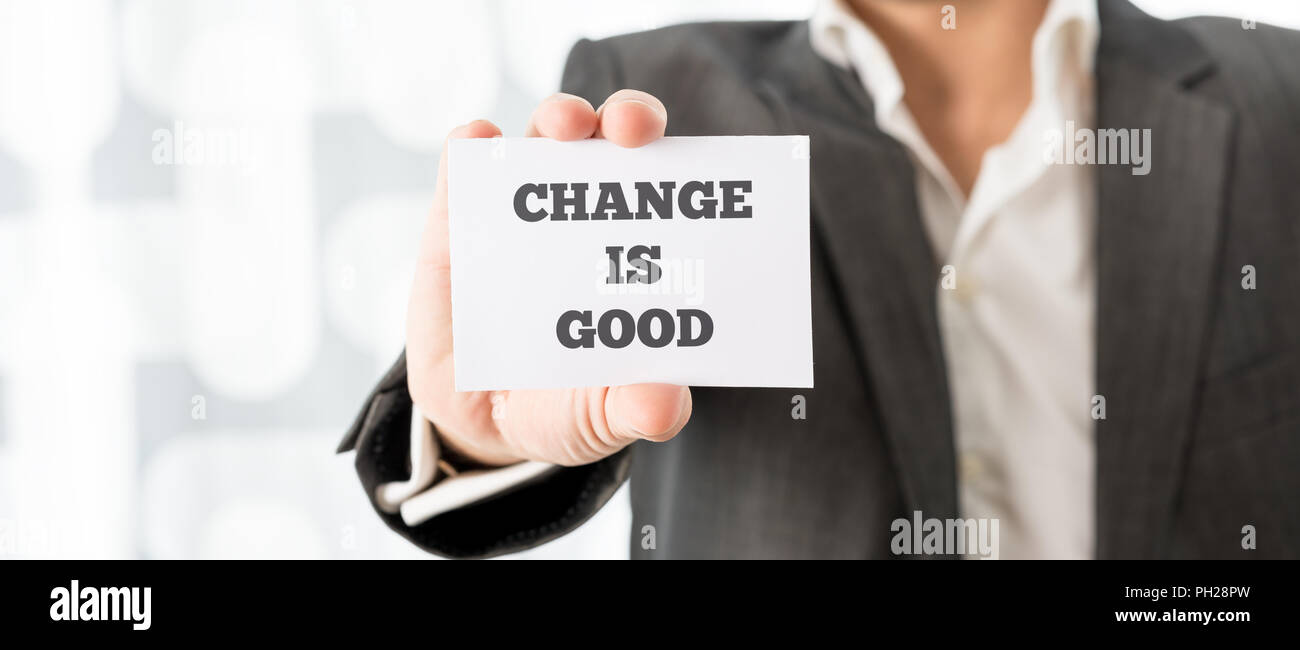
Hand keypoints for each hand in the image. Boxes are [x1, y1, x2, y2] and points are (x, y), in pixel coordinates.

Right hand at [406, 89, 691, 466]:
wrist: (482, 424)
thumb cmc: (564, 407)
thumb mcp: (601, 418)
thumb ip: (635, 410)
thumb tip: (666, 405)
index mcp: (635, 251)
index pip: (670, 188)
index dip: (686, 166)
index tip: (698, 171)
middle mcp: (583, 216)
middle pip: (613, 140)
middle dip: (629, 117)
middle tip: (632, 129)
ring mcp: (520, 212)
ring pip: (543, 136)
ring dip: (559, 117)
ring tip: (565, 128)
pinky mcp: (455, 221)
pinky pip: (464, 166)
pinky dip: (472, 144)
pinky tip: (479, 141)